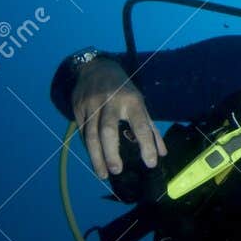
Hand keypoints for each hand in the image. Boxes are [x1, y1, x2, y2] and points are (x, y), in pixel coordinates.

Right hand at [72, 59, 166, 179]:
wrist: (95, 67)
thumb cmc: (123, 88)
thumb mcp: (139, 101)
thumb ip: (150, 127)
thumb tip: (161, 152)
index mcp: (131, 100)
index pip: (141, 125)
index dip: (146, 145)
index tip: (150, 163)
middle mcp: (111, 102)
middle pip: (108, 131)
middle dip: (111, 153)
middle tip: (117, 171)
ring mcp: (91, 105)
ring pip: (90, 135)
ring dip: (96, 157)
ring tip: (103, 174)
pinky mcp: (78, 108)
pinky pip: (82, 132)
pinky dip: (88, 148)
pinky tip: (94, 159)